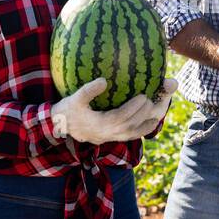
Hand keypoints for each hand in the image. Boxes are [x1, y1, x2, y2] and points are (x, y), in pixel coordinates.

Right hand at [50, 78, 173, 144]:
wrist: (60, 127)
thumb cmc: (68, 110)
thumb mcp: (74, 98)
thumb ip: (88, 90)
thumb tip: (103, 80)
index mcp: (99, 124)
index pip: (120, 117)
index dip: (133, 108)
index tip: (143, 96)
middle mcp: (107, 133)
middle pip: (130, 126)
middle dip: (143, 113)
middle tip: (152, 99)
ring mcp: (110, 137)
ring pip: (132, 133)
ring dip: (146, 123)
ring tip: (158, 113)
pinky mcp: (111, 137)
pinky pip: (129, 136)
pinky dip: (142, 130)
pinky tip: (151, 123)